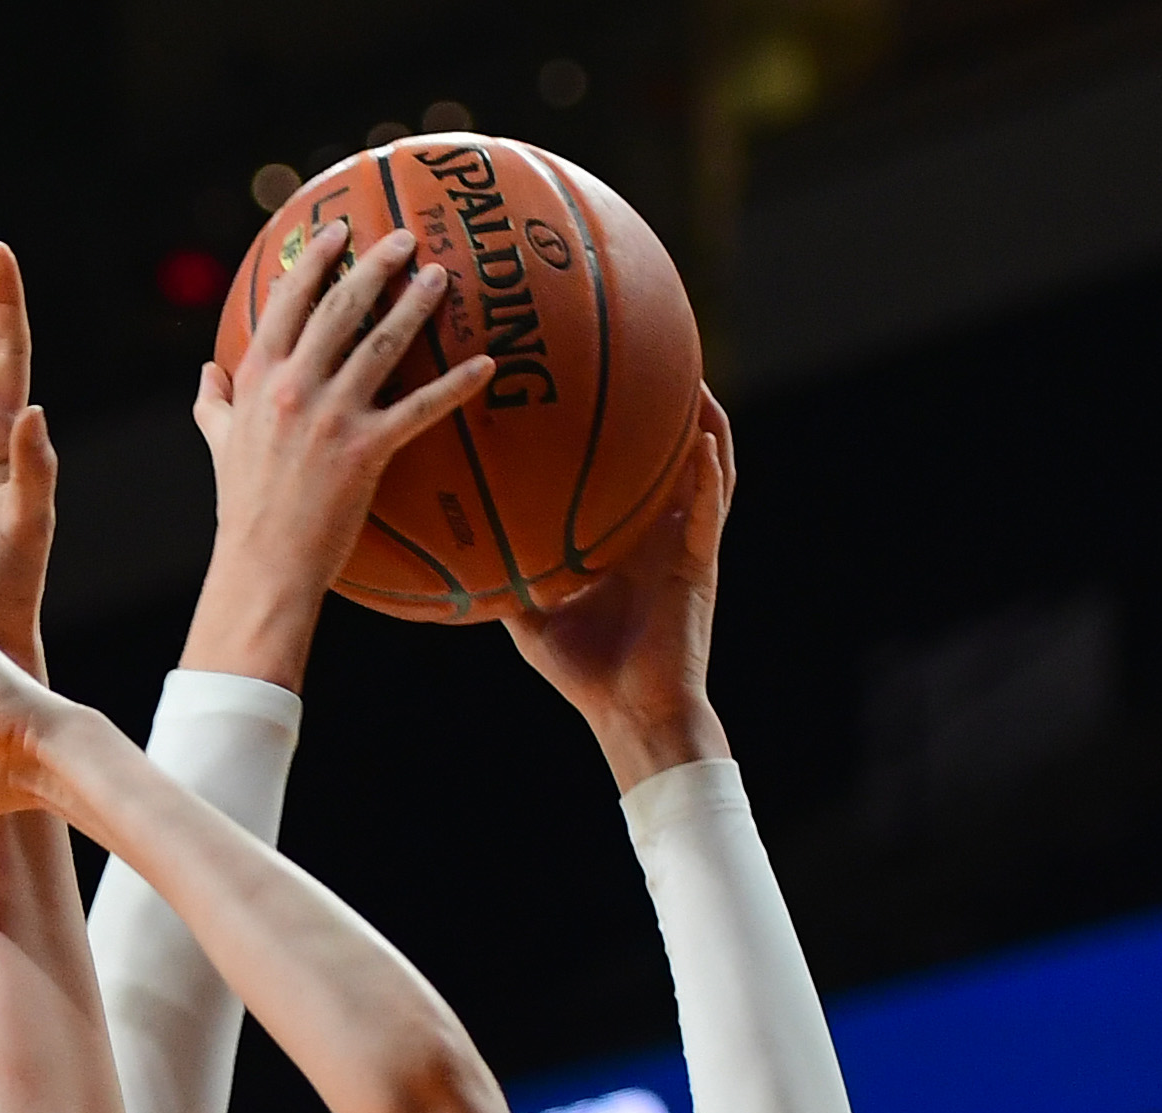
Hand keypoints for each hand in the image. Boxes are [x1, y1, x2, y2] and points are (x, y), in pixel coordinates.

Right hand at [178, 221, 494, 686]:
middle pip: (340, 307)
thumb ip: (214, 401)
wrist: (264, 563)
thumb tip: (207, 372)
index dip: (317, 260)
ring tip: (441, 277)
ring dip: (414, 305)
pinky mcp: (367, 450)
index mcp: (258, 375)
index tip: (340, 231)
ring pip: (382, 343)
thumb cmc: (243, 507)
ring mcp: (332, 415)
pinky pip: (421, 407)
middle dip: (374, 265)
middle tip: (404, 238)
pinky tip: (485, 365)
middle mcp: (295, 385)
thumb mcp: (219, 443)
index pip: (288, 300)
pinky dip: (456, 384)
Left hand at [503, 385, 734, 793]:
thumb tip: (449, 550)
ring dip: (705, 420)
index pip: (626, 467)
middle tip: (646, 350)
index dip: (619, 425)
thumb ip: (500, 576)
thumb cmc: (587, 672)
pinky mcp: (702, 565)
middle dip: (667, 401)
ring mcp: (688, 544)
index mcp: (628, 538)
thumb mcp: (530, 616)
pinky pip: (712, 509)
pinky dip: (710, 473)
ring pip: (708, 467)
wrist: (632, 715)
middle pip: (671, 451)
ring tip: (692, 371)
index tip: (592, 377)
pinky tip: (703, 436)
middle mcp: (662, 531)